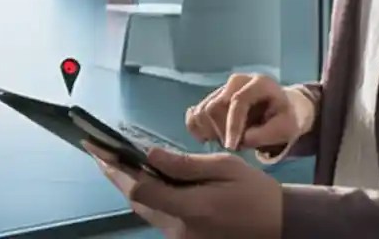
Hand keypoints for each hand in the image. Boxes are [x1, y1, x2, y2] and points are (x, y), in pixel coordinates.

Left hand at [83, 141, 281, 238]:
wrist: (280, 226)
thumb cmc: (255, 192)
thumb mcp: (224, 168)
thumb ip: (184, 164)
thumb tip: (148, 153)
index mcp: (192, 208)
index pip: (142, 190)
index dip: (117, 168)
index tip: (99, 148)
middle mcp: (181, 228)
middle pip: (136, 201)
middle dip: (115, 175)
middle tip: (97, 151)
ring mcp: (181, 238)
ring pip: (144, 210)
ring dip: (129, 185)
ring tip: (112, 160)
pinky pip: (157, 216)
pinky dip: (146, 196)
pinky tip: (140, 178)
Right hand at [185, 73, 304, 150]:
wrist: (280, 108)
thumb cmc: (285, 118)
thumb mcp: (286, 128)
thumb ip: (265, 134)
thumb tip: (240, 140)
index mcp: (258, 83)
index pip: (238, 101)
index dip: (233, 125)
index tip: (231, 147)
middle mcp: (236, 81)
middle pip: (214, 107)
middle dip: (220, 132)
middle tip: (235, 147)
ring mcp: (221, 88)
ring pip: (201, 111)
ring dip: (210, 132)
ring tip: (228, 141)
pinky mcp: (210, 98)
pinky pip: (194, 114)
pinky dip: (196, 129)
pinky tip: (209, 138)